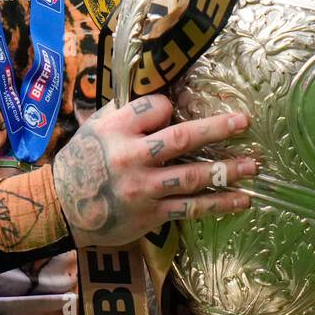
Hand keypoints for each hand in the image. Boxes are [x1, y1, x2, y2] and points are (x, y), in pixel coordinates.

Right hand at [52, 95, 255, 248]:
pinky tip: (242, 200)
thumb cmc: (82, 161)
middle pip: (181, 140)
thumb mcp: (96, 127)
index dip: (172, 108)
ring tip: (253, 166)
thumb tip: (167, 99)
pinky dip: (218, 204)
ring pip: (192, 177)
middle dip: (216, 129)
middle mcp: (131, 158)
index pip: (158, 109)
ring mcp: (143, 189)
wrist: (61, 208)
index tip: (178, 110)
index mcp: (117, 129)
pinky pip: (190, 208)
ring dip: (226, 170)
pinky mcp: (151, 215)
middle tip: (244, 122)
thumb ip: (129, 113)